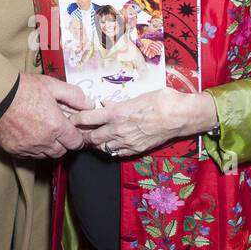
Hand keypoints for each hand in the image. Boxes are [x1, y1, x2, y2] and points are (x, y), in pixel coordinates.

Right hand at [0, 74, 92, 158]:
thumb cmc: (23, 88)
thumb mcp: (52, 85)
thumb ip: (73, 96)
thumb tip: (89, 105)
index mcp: (56, 126)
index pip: (75, 143)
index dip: (77, 137)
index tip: (73, 131)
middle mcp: (44, 141)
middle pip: (61, 152)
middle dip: (63, 143)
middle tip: (58, 130)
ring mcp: (28, 148)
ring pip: (46, 155)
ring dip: (49, 147)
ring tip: (44, 132)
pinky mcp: (15, 150)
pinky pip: (30, 155)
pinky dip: (33, 149)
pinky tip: (30, 135)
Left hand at [72, 90, 215, 157]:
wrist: (180, 116)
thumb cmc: (161, 100)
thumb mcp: (137, 96)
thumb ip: (118, 102)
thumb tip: (105, 103)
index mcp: (116, 113)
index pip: (86, 119)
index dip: (75, 120)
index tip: (70, 119)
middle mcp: (117, 129)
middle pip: (91, 137)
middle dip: (84, 134)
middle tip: (80, 131)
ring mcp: (126, 142)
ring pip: (102, 147)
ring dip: (97, 143)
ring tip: (95, 137)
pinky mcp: (135, 150)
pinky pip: (116, 153)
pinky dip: (111, 149)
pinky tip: (112, 144)